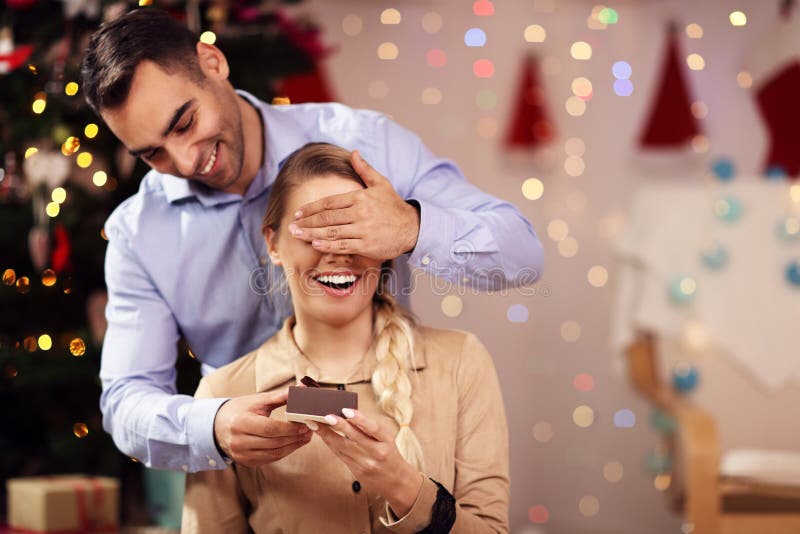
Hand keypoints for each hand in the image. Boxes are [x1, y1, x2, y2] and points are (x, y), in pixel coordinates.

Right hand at [213, 389, 311, 465]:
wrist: (217, 425)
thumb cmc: (240, 409)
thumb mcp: (258, 400)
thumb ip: (281, 396)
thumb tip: (303, 387)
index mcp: (240, 423)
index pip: (270, 428)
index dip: (289, 428)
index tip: (305, 425)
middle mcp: (238, 441)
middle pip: (273, 443)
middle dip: (294, 438)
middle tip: (310, 430)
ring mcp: (241, 454)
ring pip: (272, 454)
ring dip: (292, 447)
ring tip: (305, 438)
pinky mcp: (245, 462)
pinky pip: (268, 459)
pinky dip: (283, 452)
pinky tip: (293, 444)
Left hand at [290, 150, 419, 258]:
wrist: (412, 227)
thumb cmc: (394, 206)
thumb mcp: (381, 184)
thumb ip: (364, 169)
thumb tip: (353, 153)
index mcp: (360, 197)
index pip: (329, 202)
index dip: (311, 208)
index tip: (298, 212)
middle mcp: (360, 213)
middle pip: (327, 218)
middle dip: (307, 222)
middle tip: (291, 225)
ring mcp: (363, 230)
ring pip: (332, 232)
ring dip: (311, 234)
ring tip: (297, 235)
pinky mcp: (367, 245)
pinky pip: (343, 246)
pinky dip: (327, 246)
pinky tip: (315, 244)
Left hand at [313, 409, 422, 517]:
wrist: (397, 482)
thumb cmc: (390, 454)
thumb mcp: (386, 439)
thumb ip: (369, 429)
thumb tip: (347, 414)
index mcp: (387, 441)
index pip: (373, 428)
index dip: (359, 419)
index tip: (346, 410)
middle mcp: (377, 453)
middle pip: (355, 438)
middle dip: (338, 426)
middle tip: (325, 416)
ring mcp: (366, 464)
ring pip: (344, 448)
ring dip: (327, 435)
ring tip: (315, 424)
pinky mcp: (357, 472)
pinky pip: (341, 456)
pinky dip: (331, 444)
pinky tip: (323, 436)